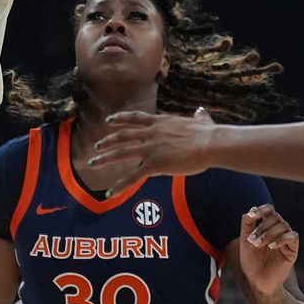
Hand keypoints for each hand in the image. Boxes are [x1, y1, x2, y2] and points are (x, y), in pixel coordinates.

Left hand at [85, 108, 218, 182]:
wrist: (210, 144)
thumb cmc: (210, 135)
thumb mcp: (202, 122)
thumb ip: (199, 118)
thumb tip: (202, 111)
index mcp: (160, 122)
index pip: (135, 119)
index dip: (121, 119)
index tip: (109, 121)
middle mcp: (151, 133)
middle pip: (123, 136)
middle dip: (108, 141)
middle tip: (96, 145)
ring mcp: (151, 148)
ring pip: (121, 153)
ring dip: (105, 157)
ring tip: (92, 162)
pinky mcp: (155, 164)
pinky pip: (133, 176)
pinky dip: (121, 185)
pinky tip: (111, 192)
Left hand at [237, 205, 299, 296]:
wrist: (258, 281)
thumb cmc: (251, 262)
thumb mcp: (245, 242)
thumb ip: (247, 225)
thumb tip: (251, 209)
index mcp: (266, 226)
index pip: (269, 210)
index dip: (262, 209)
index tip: (252, 216)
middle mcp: (278, 230)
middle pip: (275, 217)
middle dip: (262, 227)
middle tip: (252, 241)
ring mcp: (286, 239)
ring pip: (284, 225)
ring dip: (269, 233)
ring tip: (259, 245)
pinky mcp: (293, 249)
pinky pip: (293, 236)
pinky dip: (282, 239)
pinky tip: (272, 246)